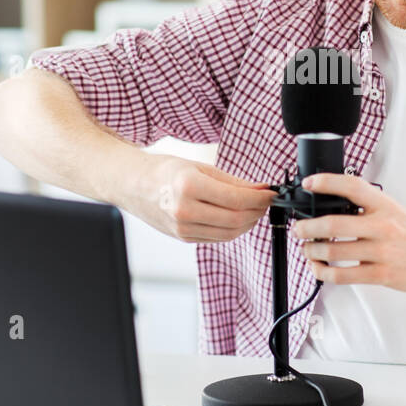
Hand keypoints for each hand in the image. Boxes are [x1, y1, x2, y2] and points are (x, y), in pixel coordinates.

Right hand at [131, 154, 274, 242]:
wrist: (133, 185)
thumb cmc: (165, 171)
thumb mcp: (200, 167)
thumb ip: (233, 182)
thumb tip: (261, 190)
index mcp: (188, 187)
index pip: (237, 200)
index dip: (260, 198)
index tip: (271, 193)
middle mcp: (184, 211)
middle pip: (236, 220)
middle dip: (257, 211)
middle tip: (265, 201)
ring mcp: (183, 228)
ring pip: (229, 233)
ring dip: (248, 222)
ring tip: (254, 208)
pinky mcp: (184, 238)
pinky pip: (217, 237)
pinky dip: (233, 229)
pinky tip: (238, 217)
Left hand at [290, 173, 405, 292]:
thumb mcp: (394, 210)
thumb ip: (367, 207)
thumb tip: (332, 204)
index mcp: (385, 205)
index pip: (351, 186)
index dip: (326, 182)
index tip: (309, 184)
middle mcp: (383, 226)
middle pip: (333, 223)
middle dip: (307, 227)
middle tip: (300, 229)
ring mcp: (382, 252)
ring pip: (333, 251)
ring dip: (312, 251)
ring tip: (307, 249)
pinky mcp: (381, 275)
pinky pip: (342, 275)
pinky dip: (323, 272)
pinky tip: (319, 268)